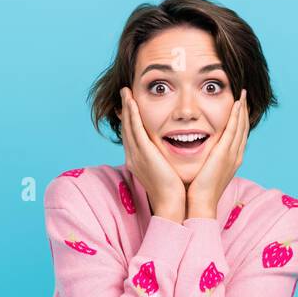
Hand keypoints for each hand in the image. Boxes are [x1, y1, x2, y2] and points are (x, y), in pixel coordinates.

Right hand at [119, 87, 186, 221]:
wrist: (171, 204)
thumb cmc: (173, 192)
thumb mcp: (165, 172)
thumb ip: (163, 160)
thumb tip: (168, 154)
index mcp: (138, 162)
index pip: (132, 136)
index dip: (130, 120)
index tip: (130, 107)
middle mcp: (133, 157)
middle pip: (127, 128)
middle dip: (125, 110)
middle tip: (124, 94)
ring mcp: (136, 155)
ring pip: (129, 126)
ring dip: (127, 107)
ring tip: (126, 92)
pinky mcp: (143, 153)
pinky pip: (135, 129)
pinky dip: (132, 114)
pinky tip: (131, 102)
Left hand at [186, 88, 247, 219]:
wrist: (200, 204)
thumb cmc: (197, 192)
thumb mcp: (204, 172)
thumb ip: (204, 160)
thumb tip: (198, 153)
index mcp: (231, 160)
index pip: (237, 135)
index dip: (239, 119)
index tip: (237, 106)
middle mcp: (235, 155)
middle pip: (243, 128)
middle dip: (244, 110)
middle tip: (243, 95)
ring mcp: (233, 154)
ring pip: (241, 126)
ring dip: (242, 108)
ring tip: (242, 93)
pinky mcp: (225, 153)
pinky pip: (234, 129)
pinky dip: (237, 115)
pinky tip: (237, 103)